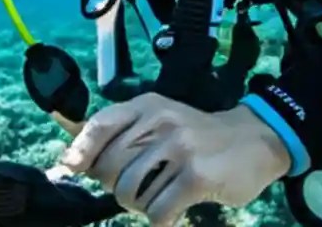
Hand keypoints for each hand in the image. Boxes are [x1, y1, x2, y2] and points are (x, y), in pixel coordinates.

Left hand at [55, 93, 290, 226]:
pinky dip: (160, 220)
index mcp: (147, 107)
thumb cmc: (196, 136)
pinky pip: (158, 210)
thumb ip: (118, 133)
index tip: (70, 168)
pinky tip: (171, 213)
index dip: (80, 151)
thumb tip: (67, 155)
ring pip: (130, 192)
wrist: (254, 141)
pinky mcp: (197, 176)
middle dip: (116, 188)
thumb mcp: (159, 121)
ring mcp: (180, 148)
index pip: (100, 125)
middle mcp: (161, 122)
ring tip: (156, 199)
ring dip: (139, 206)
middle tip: (136, 190)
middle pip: (110, 167)